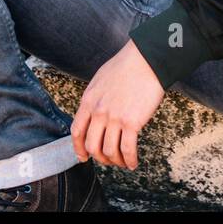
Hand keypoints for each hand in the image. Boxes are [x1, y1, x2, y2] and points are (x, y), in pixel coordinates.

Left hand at [70, 39, 163, 169]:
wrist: (145, 60)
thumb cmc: (126, 67)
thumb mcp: (100, 81)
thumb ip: (94, 100)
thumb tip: (94, 116)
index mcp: (88, 101)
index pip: (77, 131)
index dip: (79, 148)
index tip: (83, 157)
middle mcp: (98, 112)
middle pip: (92, 145)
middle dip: (99, 158)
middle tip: (108, 159)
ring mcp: (114, 118)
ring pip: (109, 151)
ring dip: (116, 161)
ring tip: (123, 162)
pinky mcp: (132, 122)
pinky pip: (127, 149)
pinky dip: (129, 160)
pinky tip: (133, 162)